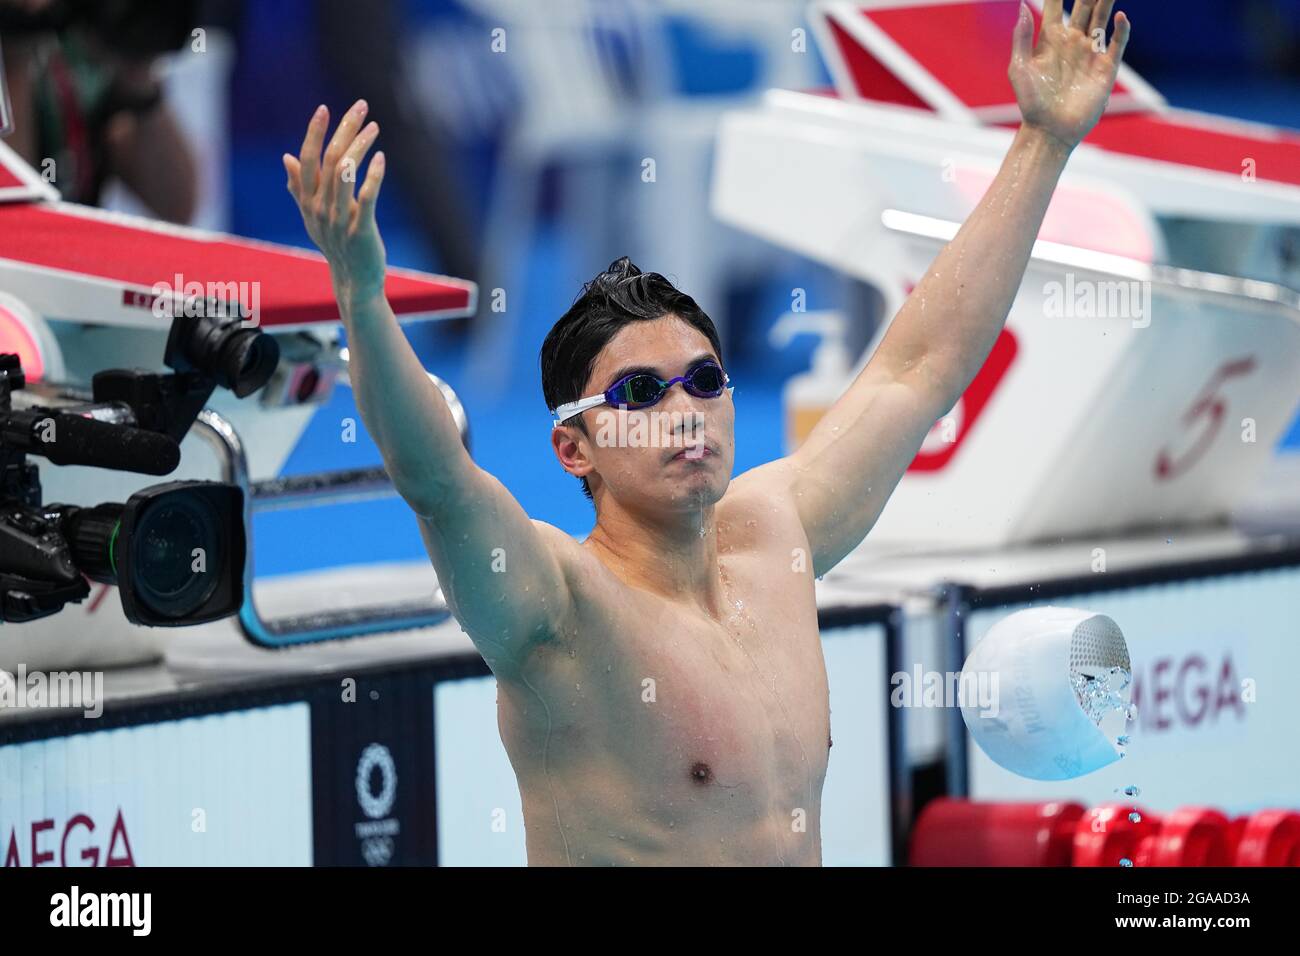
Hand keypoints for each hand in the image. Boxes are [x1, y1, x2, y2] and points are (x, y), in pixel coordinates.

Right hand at [283, 100, 387, 303]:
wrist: (353, 280)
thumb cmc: (336, 244)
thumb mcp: (312, 215)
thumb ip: (299, 187)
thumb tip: (286, 158)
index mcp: (308, 200)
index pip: (308, 158)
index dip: (314, 132)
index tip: (324, 108)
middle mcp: (320, 208)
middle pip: (329, 158)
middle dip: (344, 128)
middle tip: (361, 105)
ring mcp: (339, 220)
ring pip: (346, 173)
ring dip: (361, 145)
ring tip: (374, 126)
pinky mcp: (360, 230)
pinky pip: (367, 197)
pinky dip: (374, 175)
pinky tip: (381, 157)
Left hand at [1009, 0, 1131, 151]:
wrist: (1050, 131)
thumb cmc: (1031, 103)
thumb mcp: (1020, 69)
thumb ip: (1021, 38)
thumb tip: (1022, 4)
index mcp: (1049, 41)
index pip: (1054, 7)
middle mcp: (1071, 43)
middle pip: (1083, 7)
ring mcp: (1089, 54)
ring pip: (1101, 19)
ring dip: (1106, 2)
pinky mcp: (1105, 69)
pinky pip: (1117, 43)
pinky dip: (1121, 30)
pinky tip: (1120, 17)